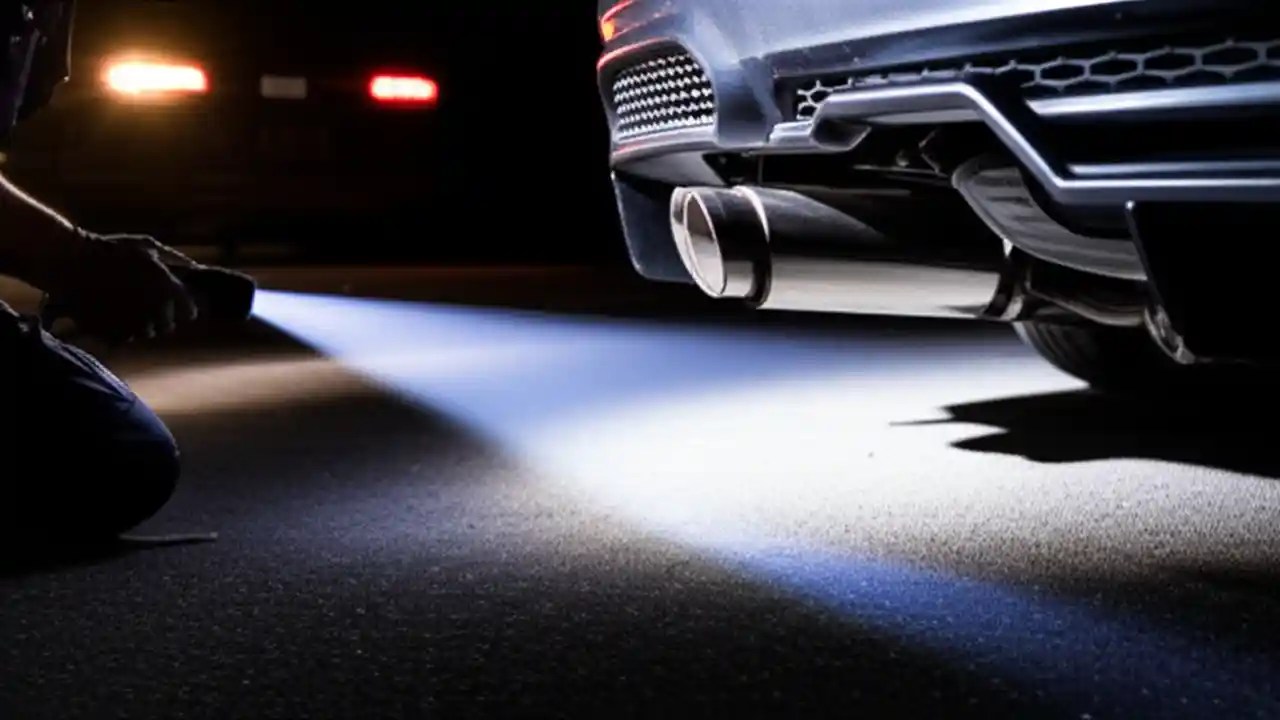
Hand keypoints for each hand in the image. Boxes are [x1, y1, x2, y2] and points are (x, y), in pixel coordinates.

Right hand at [46, 231, 199, 343]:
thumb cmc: (111, 250)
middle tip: (143, 300)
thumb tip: (196, 269)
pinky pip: (124, 338)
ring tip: (123, 303)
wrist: (70, 262)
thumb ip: (175, 260)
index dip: (183, 306)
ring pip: (146, 333)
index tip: (174, 300)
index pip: (190, 312)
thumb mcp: (148, 247)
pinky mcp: (112, 335)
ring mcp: (133, 326)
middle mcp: (155, 311)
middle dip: (161, 315)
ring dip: (140, 323)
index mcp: (168, 290)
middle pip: (168, 326)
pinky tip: (109, 310)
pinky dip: (120, 329)